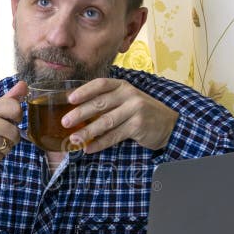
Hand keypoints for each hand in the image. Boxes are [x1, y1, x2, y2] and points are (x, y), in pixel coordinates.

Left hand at [61, 78, 177, 153]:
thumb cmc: (141, 112)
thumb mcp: (126, 100)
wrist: (168, 125)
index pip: (101, 84)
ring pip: (105, 122)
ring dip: (87, 132)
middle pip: (100, 103)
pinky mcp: (138, 126)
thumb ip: (107, 102)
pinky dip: (100, 144)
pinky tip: (89, 149)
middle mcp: (129, 95)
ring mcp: (135, 110)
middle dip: (80, 113)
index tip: (70, 99)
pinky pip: (114, 136)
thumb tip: (78, 111)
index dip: (84, 91)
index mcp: (123, 86)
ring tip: (74, 139)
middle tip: (65, 122)